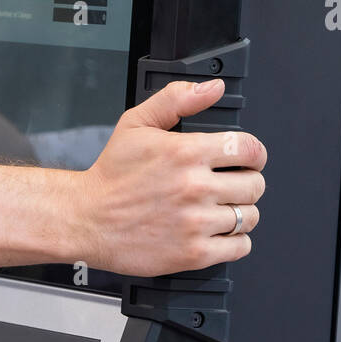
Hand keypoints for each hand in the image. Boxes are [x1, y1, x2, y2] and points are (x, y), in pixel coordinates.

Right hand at [79, 79, 266, 276]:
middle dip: (247, 183)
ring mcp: (196, 222)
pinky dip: (235, 241)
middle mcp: (194, 187)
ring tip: (221, 210)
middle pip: (255, 185)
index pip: (250, 149)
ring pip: (250, 217)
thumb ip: (176, 99)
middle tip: (231, 185)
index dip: (254, 153)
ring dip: (241, 213)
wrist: (86, 218)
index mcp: (186, 152)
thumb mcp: (136, 123)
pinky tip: (218, 232)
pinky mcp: (193, 252)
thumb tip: (212, 89)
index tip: (247, 160)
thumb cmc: (110, 176)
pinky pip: (239, 247)